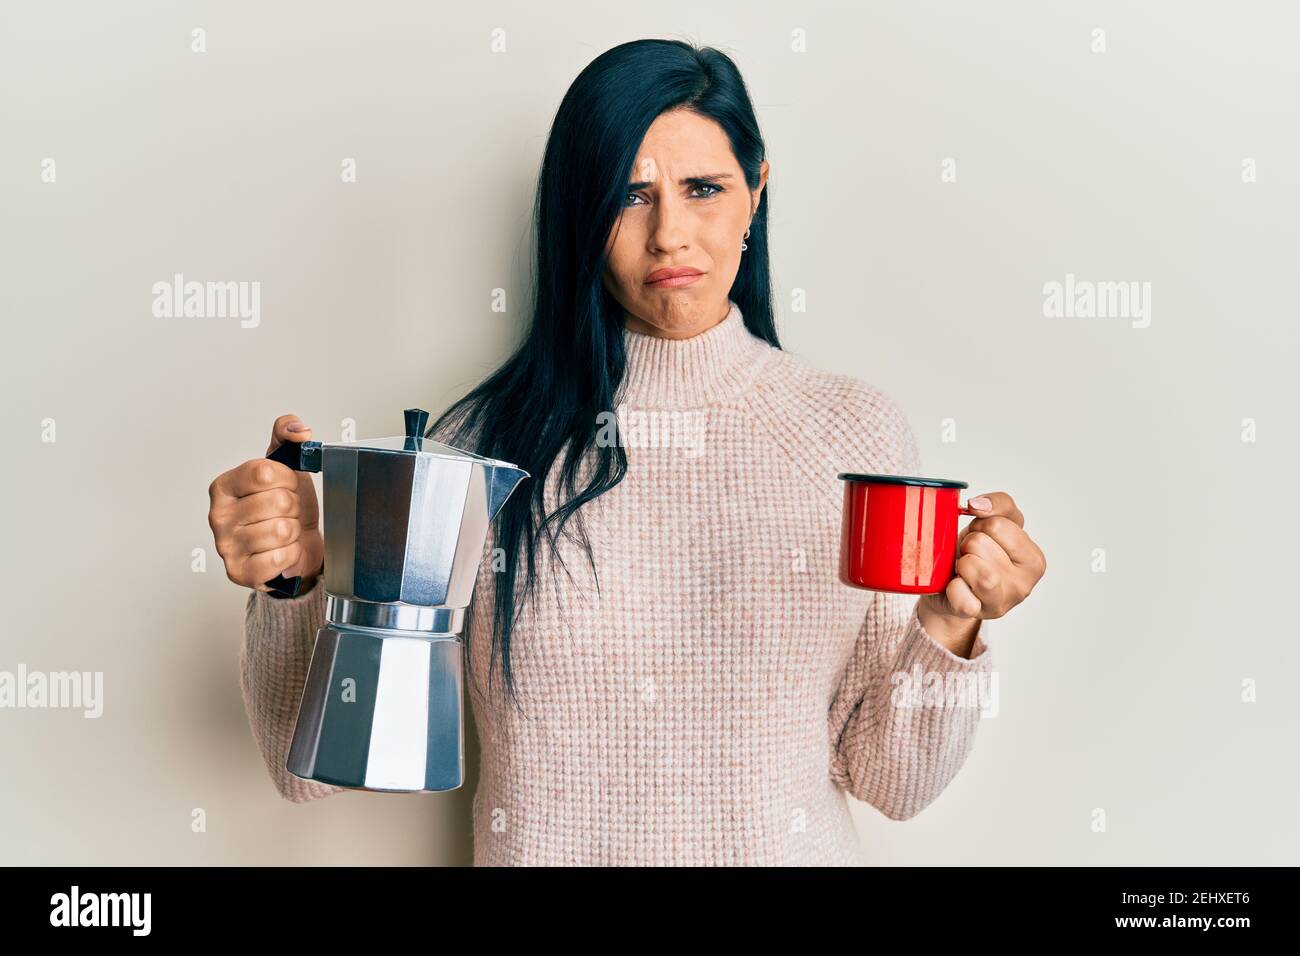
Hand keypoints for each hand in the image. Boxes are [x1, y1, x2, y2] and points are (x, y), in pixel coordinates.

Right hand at [206, 414, 324, 593]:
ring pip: (282, 531)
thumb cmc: (286, 508)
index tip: (287, 486)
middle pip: (278, 502)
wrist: (296, 546)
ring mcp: (226, 546)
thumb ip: (288, 436)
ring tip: (285, 532)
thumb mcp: (286, 467)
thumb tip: (298, 430)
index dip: (288, 479)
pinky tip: (283, 552)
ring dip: (293, 532)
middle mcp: (218, 516)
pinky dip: (291, 555)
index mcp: (224, 486)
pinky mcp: (239, 572)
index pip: (264, 472)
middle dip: (294, 507)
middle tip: (288, 514)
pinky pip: (281, 558)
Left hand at [918, 491, 1045, 624]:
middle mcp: (1023, 585)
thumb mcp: (997, 522)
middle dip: (968, 543)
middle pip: (979, 543)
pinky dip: (951, 585)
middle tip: (971, 555)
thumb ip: (998, 504)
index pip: (996, 524)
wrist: (952, 588)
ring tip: (964, 569)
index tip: (984, 539)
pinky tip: (957, 586)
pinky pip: (958, 592)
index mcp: (1034, 560)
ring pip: (970, 564)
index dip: (981, 526)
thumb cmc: (978, 553)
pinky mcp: (976, 614)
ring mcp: (1001, 603)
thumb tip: (977, 505)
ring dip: (960, 561)